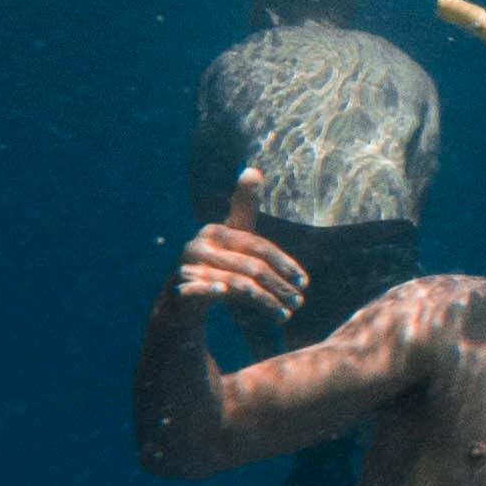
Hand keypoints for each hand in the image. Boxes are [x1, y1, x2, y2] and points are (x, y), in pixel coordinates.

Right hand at [173, 165, 309, 334]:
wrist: (181, 297)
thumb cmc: (215, 261)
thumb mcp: (232, 236)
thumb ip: (244, 207)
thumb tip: (253, 170)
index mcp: (216, 231)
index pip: (258, 246)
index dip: (283, 263)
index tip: (304, 281)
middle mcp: (200, 246)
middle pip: (251, 266)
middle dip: (278, 286)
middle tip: (298, 302)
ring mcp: (189, 267)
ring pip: (236, 284)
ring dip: (264, 301)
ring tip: (285, 315)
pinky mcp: (180, 288)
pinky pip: (201, 290)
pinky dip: (213, 291)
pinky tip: (226, 295)